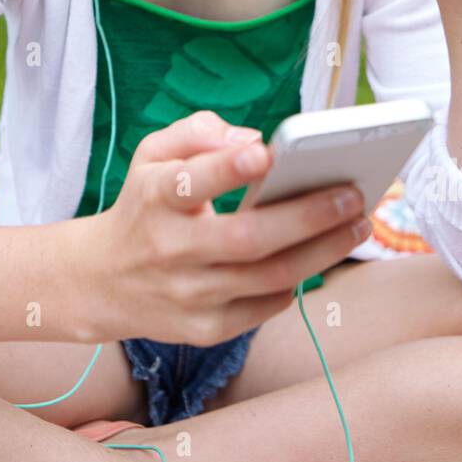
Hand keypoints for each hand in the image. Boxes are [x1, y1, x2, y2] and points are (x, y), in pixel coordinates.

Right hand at [89, 110, 366, 345]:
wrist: (101, 282)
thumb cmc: (145, 205)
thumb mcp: (152, 154)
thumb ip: (197, 133)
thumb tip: (253, 140)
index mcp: (155, 198)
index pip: (190, 183)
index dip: (227, 168)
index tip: (267, 152)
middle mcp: (170, 250)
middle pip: (248, 239)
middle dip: (308, 216)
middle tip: (354, 193)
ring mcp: (189, 295)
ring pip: (269, 278)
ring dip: (323, 251)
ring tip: (359, 223)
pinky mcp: (205, 329)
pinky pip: (266, 307)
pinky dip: (299, 281)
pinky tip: (324, 254)